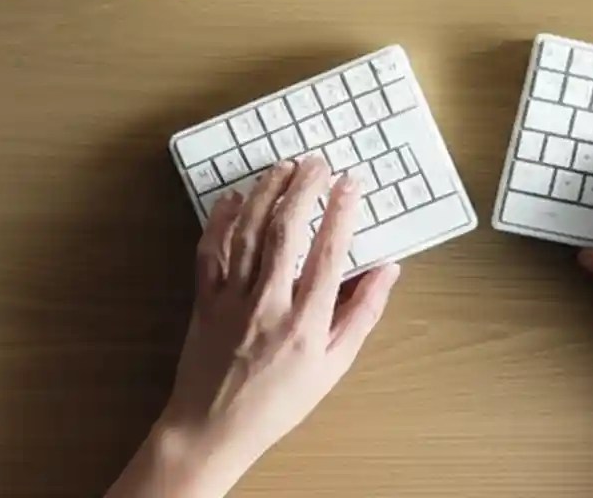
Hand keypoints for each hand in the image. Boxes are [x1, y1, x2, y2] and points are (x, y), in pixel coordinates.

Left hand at [108, 157, 400, 497]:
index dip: (342, 211)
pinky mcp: (203, 299)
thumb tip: (389, 271)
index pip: (329, 253)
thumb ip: (362, 314)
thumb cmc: (279, 402)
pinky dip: (222, 220)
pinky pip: (211, 250)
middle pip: (287, 231)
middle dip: (304, 189)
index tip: (351, 183)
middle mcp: (268, 304)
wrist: (212, 428)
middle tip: (317, 162)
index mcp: (306, 322)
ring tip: (283, 167)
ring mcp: (231, 299)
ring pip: (249, 232)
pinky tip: (235, 198)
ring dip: (267, 193)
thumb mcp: (334, 366)